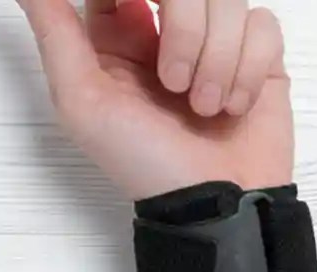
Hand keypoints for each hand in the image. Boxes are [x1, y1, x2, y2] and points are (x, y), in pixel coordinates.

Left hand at [16, 0, 292, 199]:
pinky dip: (249, 68)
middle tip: (172, 82)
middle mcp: (167, 30)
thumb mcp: (82, 102)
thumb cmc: (145, 165)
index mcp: (118, 34)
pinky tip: (234, 105)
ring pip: (226, 0)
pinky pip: (262, 25)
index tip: (141, 26)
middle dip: (184, 28)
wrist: (215, 206)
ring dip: (217, 58)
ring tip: (205, 107)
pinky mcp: (260, 57)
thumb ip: (54, 30)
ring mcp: (216, 41)